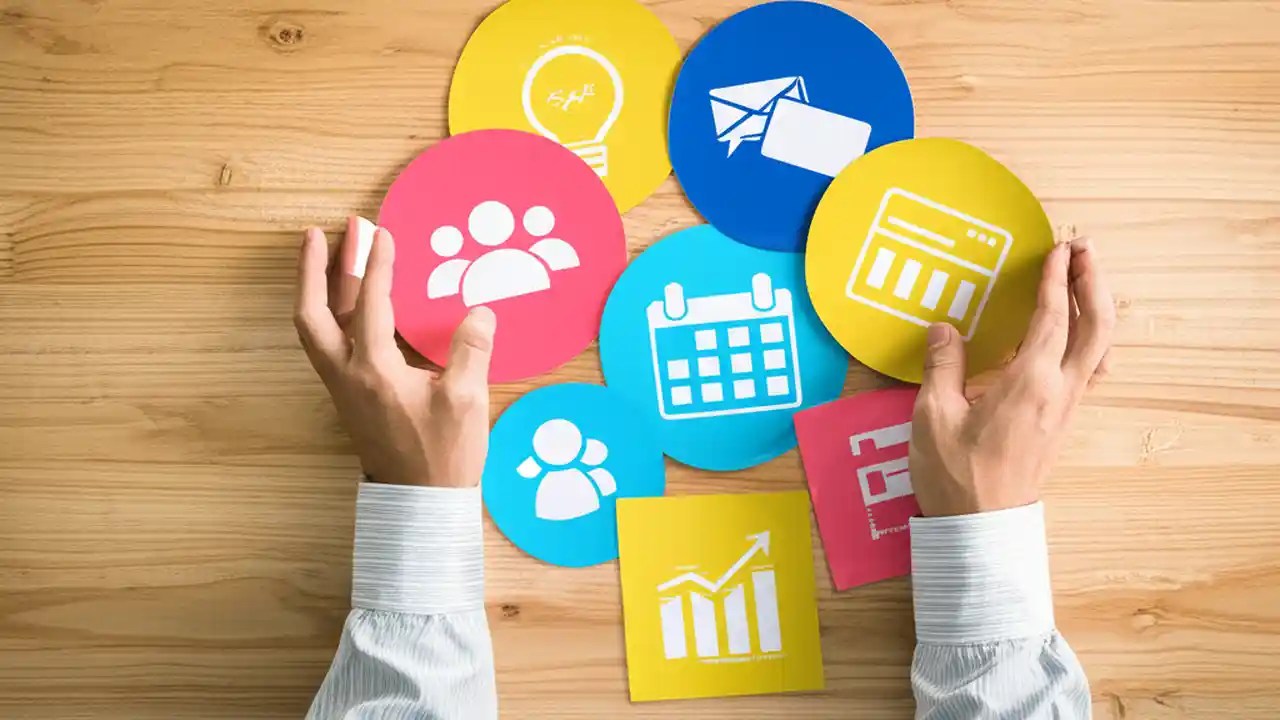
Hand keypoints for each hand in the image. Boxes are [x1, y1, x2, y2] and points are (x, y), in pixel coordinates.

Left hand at [293, 219, 496, 487]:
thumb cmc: (443, 455)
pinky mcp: (349, 398)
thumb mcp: (466, 401)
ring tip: (331, 254)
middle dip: (316, 269)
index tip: (382, 234)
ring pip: (316, 328)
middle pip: (313, 313)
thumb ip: (471, 350)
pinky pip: (329, 344)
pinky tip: (350, 303)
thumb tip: (479, 310)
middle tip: (324, 232)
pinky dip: (331, 313)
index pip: (370, 306)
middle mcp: (347, 376)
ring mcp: (342, 388)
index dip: (377, 266)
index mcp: (374, 371)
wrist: (420, 505)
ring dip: (319, 288)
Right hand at [909, 238, 1114, 515]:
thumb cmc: (955, 476)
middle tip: (1083, 250)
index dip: (1057, 279)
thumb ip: (942, 366)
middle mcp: (1059, 392)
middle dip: (1094, 282)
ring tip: (1083, 281)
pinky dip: (1091, 338)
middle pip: (1097, 326)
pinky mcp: (1062, 423)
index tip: (1058, 248)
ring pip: (1100, 348)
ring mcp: (1066, 409)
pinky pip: (1090, 369)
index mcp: (1028, 383)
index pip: (1053, 318)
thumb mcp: (933, 417)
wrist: (981, 529)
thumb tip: (945, 329)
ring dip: (1096, 308)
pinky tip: (1074, 334)